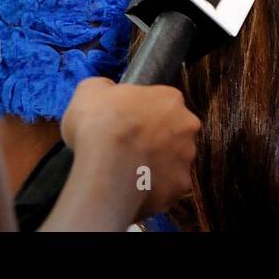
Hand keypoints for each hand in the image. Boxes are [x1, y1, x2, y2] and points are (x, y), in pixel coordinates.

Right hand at [43, 77, 200, 230]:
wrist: (106, 167)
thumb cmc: (100, 122)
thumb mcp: (91, 90)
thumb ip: (107, 89)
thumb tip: (108, 94)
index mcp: (171, 98)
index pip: (162, 102)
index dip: (143, 113)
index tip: (127, 123)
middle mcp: (187, 125)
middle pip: (174, 131)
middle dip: (157, 139)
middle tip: (130, 148)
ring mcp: (186, 157)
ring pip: (174, 160)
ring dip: (158, 164)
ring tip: (130, 172)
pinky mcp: (180, 186)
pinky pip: (169, 186)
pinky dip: (155, 188)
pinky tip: (135, 188)